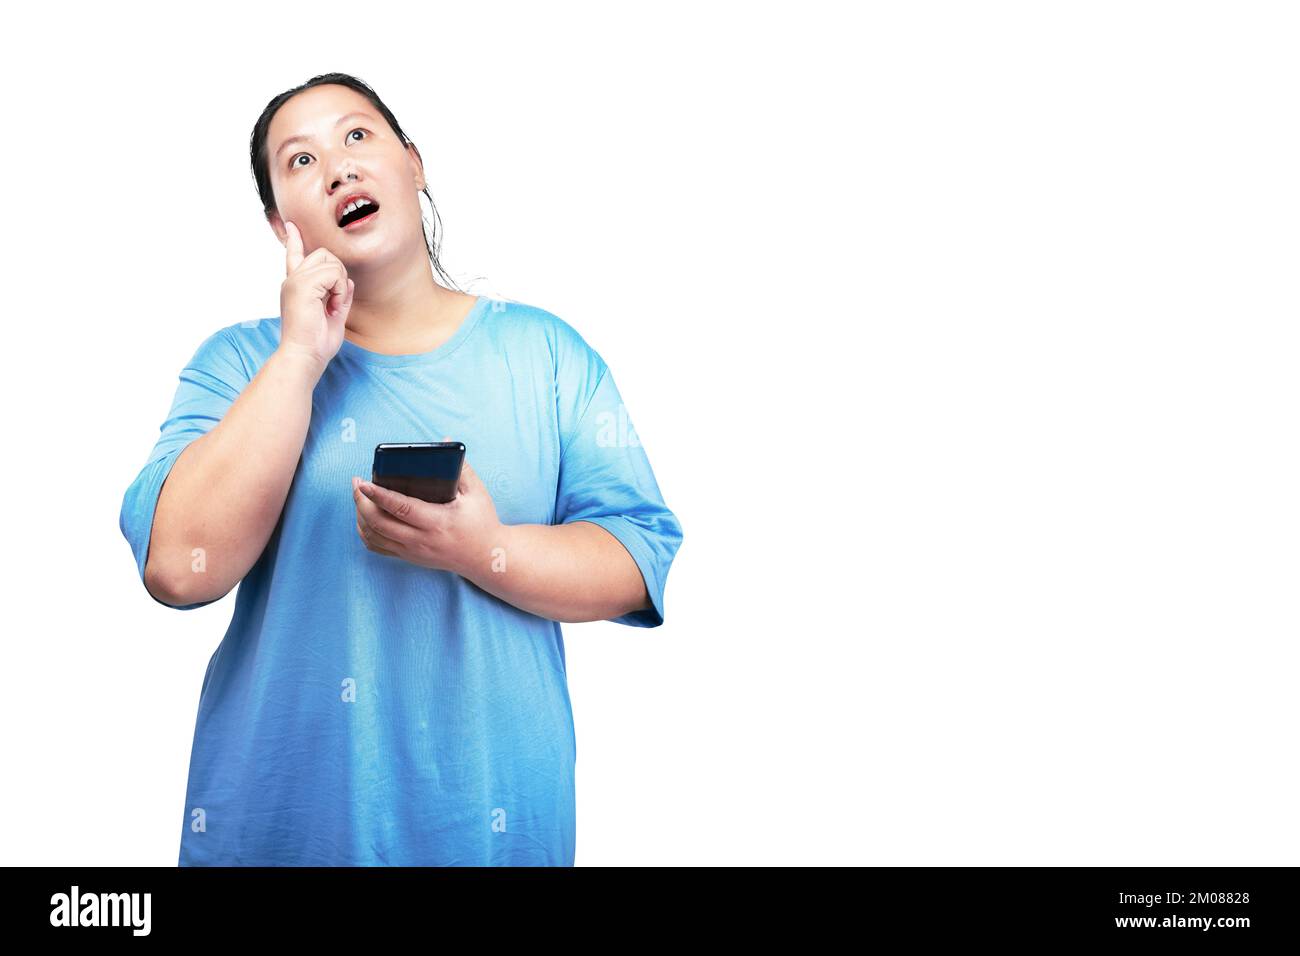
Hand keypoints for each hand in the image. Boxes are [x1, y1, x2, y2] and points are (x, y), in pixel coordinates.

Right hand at [276, 219, 352, 372]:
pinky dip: (339, 291)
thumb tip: (348, 281)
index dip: (295, 240)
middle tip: (334, 303)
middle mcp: (292, 280)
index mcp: (296, 286)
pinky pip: (334, 274)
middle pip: (323, 254)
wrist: (304, 356)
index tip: (292, 226)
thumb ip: (341, 297)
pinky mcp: (302, 284)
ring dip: (339, 284)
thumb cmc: (317, 343)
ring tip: (331, 307)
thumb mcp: (334, 316)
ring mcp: (295, 280)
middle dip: (338, 274)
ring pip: (330, 261)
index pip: (295, 256)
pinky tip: (331, 307)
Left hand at [352, 438, 503, 575]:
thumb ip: (461, 467)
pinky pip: (377, 547)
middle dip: (361, 502)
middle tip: (357, 483)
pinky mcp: (409, 557)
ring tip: (359, 497)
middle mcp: (421, 540)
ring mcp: (413, 551)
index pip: (401, 508)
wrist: (486, 557)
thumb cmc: (482, 522)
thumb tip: (445, 441)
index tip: (363, 482)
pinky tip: (364, 518)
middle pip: (379, 523)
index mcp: (438, 522)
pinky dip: (366, 532)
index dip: (379, 494)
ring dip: (360, 516)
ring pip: (374, 536)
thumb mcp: (477, 493)